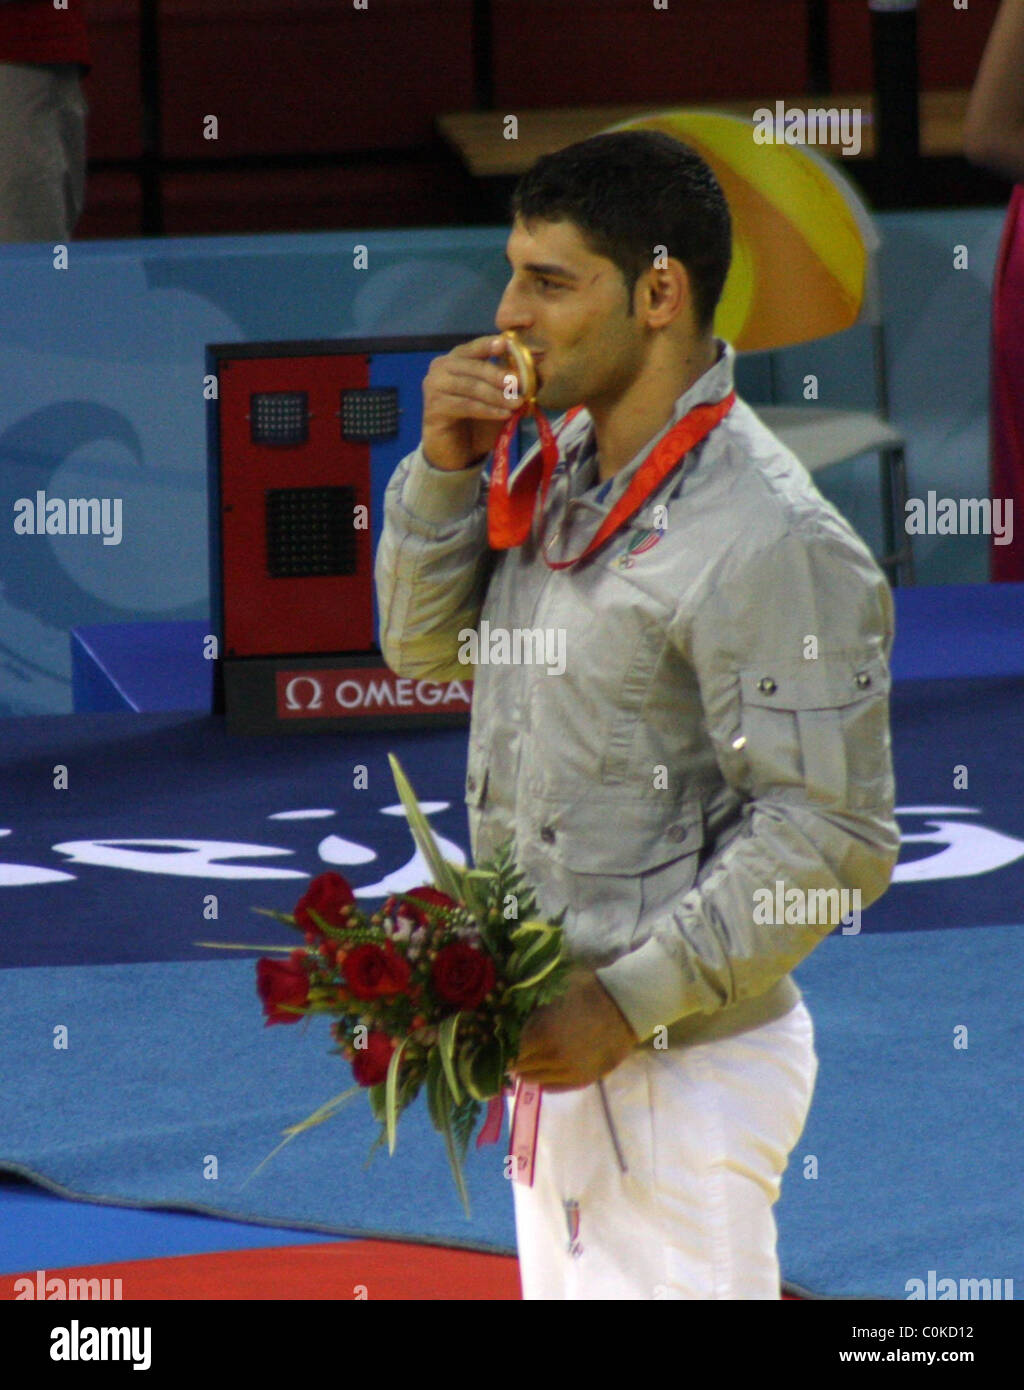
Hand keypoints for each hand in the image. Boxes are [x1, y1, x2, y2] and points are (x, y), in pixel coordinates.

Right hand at [420, 333, 523, 470]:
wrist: (459, 452)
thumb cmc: (478, 421)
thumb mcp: (496, 398)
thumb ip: (506, 383)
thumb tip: (529, 373)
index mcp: (455, 359)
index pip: (473, 347)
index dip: (489, 344)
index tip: (507, 344)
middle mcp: (441, 368)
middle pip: (473, 366)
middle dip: (499, 375)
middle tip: (520, 383)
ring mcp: (434, 386)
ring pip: (470, 386)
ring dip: (496, 395)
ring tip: (517, 404)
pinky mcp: (434, 408)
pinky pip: (465, 405)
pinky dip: (487, 410)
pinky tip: (504, 415)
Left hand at [512, 968, 637, 1091]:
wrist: (626, 1007)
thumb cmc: (590, 991)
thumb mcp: (556, 987)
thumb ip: (531, 998)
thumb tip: (507, 1003)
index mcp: (542, 1034)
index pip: (513, 1047)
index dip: (506, 1044)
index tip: (500, 1041)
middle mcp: (553, 1058)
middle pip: (521, 1066)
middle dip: (514, 1059)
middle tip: (508, 1054)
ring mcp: (569, 1072)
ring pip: (536, 1079)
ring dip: (527, 1071)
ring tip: (522, 1064)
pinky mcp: (583, 1079)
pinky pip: (555, 1088)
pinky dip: (544, 1082)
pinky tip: (541, 1075)